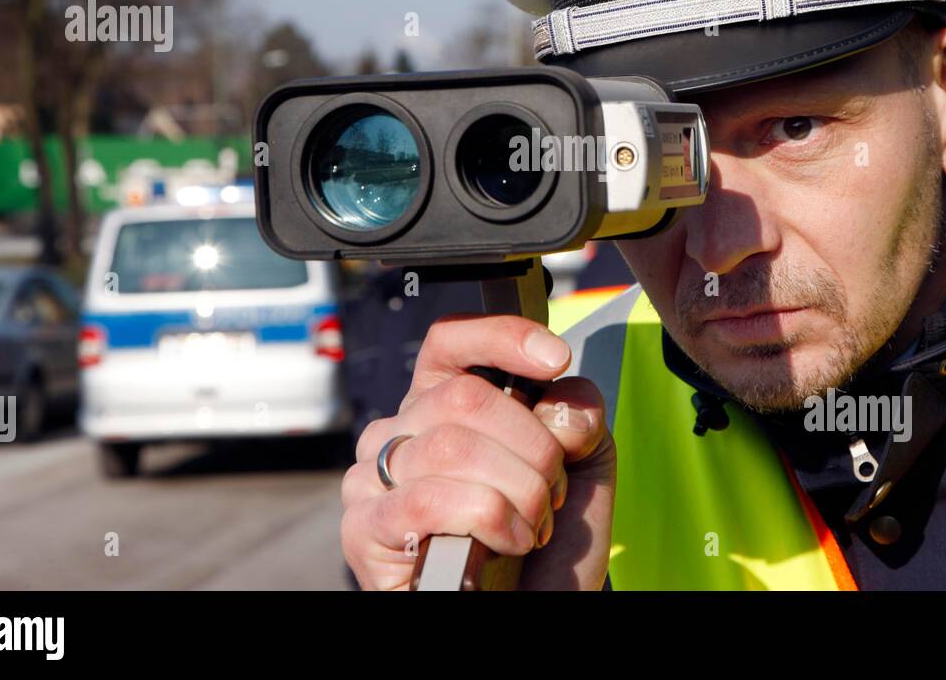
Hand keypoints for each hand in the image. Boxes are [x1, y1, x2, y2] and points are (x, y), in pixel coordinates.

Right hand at [340, 313, 615, 589]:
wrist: (528, 609)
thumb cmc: (542, 541)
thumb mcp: (582, 463)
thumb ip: (576, 415)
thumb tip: (557, 399)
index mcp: (443, 404)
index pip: (452, 342)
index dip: (501, 337)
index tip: (554, 358)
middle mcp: (399, 432)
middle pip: (466, 396)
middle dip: (532, 445)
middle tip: (553, 490)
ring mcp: (373, 479)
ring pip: (453, 446)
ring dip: (519, 490)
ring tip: (534, 526)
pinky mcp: (363, 529)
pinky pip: (429, 499)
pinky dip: (489, 518)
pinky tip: (509, 541)